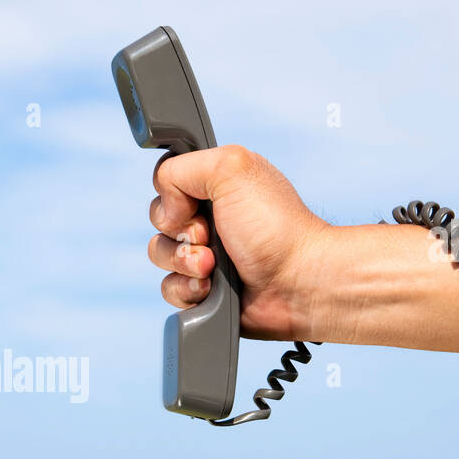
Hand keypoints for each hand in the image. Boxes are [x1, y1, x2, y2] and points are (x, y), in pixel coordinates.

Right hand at [148, 146, 330, 340]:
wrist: (298, 282)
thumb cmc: (276, 227)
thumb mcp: (231, 168)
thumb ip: (182, 168)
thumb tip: (167, 207)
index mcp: (218, 186)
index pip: (168, 183)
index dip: (173, 197)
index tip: (197, 206)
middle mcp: (211, 219)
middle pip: (160, 221)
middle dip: (179, 233)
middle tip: (211, 238)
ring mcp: (207, 255)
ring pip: (161, 256)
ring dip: (183, 262)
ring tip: (212, 267)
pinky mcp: (204, 290)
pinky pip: (170, 288)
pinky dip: (187, 289)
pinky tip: (212, 289)